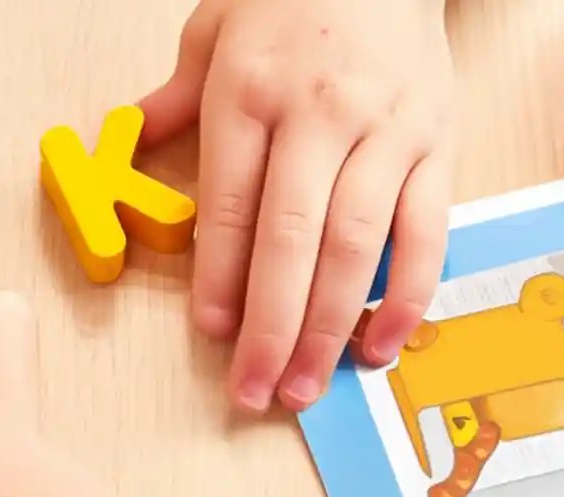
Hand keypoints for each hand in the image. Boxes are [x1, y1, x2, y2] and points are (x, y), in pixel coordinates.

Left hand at [139, 0, 453, 412]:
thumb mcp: (214, 31)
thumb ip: (174, 99)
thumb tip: (124, 142)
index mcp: (250, 93)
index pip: (230, 205)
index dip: (220, 278)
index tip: (212, 335)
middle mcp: (320, 116)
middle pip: (291, 240)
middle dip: (271, 328)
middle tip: (253, 393)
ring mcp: (386, 132)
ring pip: (357, 247)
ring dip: (330, 329)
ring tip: (304, 387)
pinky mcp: (439, 144)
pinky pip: (427, 232)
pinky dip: (408, 297)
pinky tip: (382, 347)